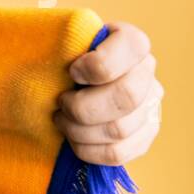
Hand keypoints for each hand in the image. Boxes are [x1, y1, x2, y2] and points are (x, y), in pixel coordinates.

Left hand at [54, 21, 161, 165]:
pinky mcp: (143, 135)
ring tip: (61, 120)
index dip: (97, 64)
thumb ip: (55, 40)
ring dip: (78, 130)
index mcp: (129, 42)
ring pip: (119, 129)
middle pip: (127, 96)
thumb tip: (45, 47)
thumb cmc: (52, 61)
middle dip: (82, 107)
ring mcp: (149, 105)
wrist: (57, 87)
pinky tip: (72, 140)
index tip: (71, 71)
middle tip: (60, 103)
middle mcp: (146, 72)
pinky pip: (118, 153)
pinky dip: (87, 151)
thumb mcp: (53, 44)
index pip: (133, 46)